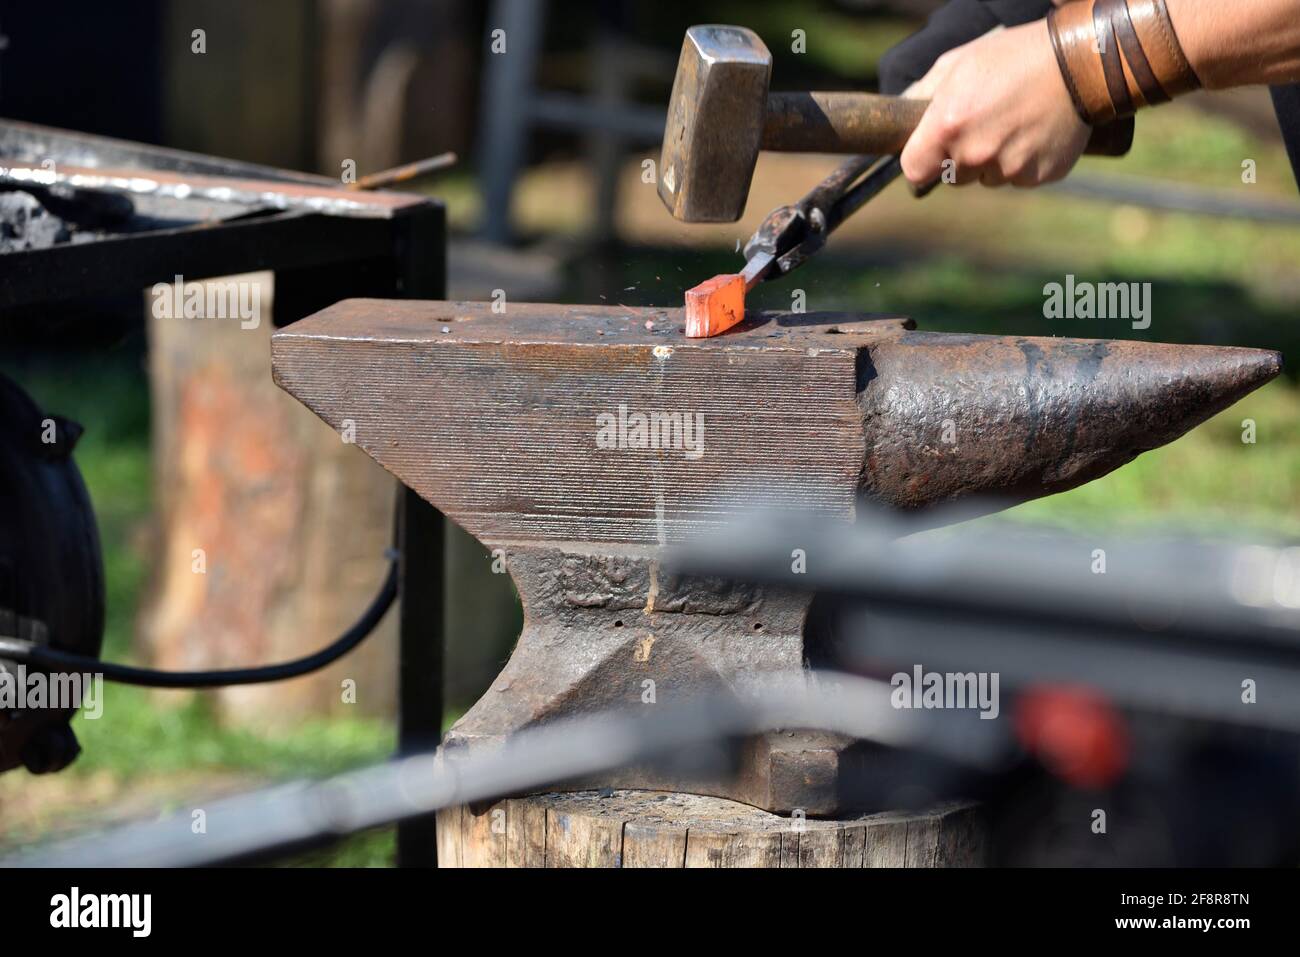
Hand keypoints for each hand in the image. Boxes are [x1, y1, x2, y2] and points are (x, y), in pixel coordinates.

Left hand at [900, 20, 1091, 187]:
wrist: (1079, 62)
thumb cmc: (1013, 57)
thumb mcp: (959, 63)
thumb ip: (924, 94)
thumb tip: (902, 114)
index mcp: (948, 126)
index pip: (914, 170)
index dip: (920, 161)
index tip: (929, 152)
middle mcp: (975, 153)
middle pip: (951, 177)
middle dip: (959, 157)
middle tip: (982, 124)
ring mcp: (1008, 168)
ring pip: (986, 178)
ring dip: (992, 161)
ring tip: (1012, 123)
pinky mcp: (1037, 176)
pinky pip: (1018, 178)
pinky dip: (1023, 162)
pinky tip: (1033, 132)